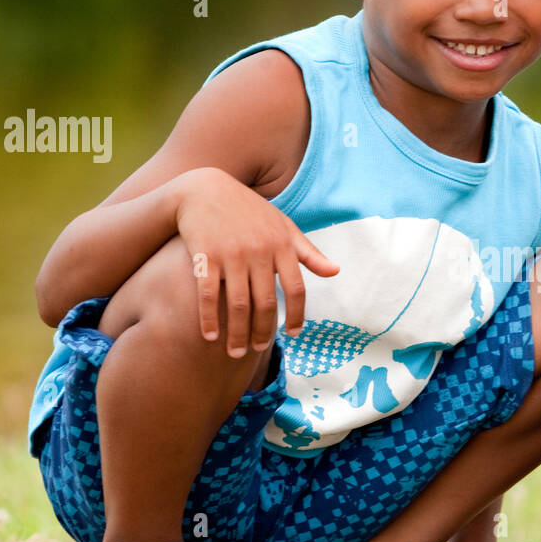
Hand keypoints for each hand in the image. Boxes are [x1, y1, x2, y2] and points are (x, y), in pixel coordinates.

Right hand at [174, 167, 339, 355]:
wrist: (204, 189)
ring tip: (236, 352)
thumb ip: (309, 252)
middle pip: (266, 303)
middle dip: (263, 332)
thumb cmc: (249, 212)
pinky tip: (211, 337)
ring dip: (238, 334)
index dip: (297, 316)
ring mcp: (231, 255)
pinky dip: (209, 320)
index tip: (292, 334)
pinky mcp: (205, 257)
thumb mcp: (283, 226)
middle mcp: (259, 252)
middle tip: (259, 348)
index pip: (297, 289)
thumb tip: (336, 272)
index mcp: (282, 246)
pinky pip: (208, 296)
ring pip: (238, 305)